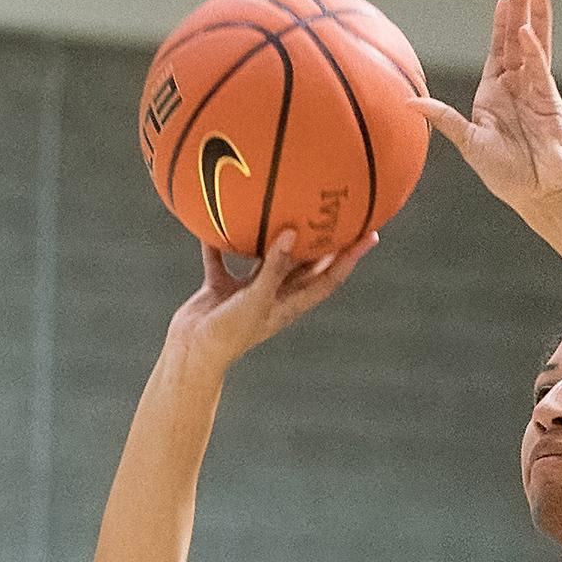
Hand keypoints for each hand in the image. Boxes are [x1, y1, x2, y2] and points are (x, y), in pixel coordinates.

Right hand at [167, 229, 377, 365]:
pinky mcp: (222, 288)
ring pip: (268, 259)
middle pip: (305, 265)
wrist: (191, 354)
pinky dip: (221, 243)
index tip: (370, 235)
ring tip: (289, 208)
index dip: (350, 258)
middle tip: (337, 213)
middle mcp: (274, 296)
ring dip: (277, 238)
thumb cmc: (229, 334)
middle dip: (322, 243)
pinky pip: (223, 259)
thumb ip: (274, 267)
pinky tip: (216, 220)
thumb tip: (294, 233)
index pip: (329, 278)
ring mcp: (248, 292)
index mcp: (290, 304)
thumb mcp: (256, 299)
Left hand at [411, 0, 561, 217]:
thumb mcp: (469, 143)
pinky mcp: (550, 103)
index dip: (501, 22)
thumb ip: (443, 119)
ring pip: (537, 46)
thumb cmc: (506, 174)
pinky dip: (534, 52)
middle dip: (520, 6)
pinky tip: (528, 33)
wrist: (537, 195)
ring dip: (536, 16)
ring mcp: (537, 91)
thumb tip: (409, 103)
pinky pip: (540, 72)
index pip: (499, 48)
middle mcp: (518, 85)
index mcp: (495, 91)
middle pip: (519, 37)